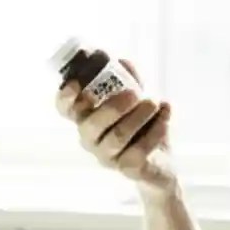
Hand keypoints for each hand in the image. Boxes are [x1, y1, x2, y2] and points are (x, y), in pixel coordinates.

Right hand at [55, 59, 175, 190]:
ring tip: (155, 102)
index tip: (76, 83)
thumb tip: (122, 61)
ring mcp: (107, 156)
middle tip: (135, 93)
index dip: (65, 97)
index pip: (64, 109)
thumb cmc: (142, 123)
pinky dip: (156, 130)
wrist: (162, 161)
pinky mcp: (128, 168)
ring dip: (138, 116)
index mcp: (86, 117)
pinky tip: (165, 116)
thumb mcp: (136, 96)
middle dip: (113, 107)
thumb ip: (128, 78)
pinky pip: (139, 150)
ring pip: (116, 137)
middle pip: (90, 125)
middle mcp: (91, 138)